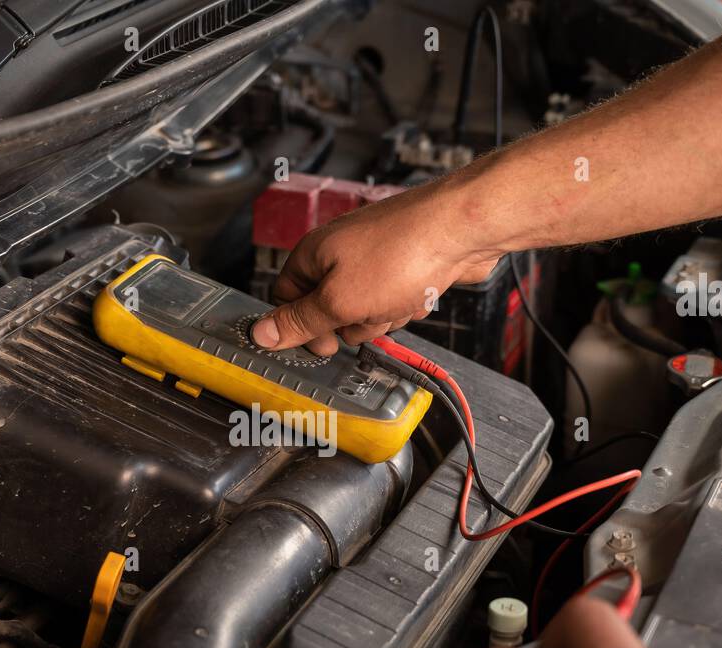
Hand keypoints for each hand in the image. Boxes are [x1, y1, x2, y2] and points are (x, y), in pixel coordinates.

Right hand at [251, 179, 501, 353]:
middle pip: (329, 310)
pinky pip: (394, 301)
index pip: (285, 297)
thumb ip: (299, 320)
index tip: (323, 342)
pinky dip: (406, 304)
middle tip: (368, 314)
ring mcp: (374, 259)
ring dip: (383, 316)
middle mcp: (340, 252)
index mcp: (313, 255)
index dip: (300, 326)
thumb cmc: (402, 253)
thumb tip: (260, 334)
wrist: (461, 230)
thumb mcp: (339, 301)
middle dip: (352, 323)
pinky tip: (419, 292)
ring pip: (365, 310)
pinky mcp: (403, 266)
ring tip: (399, 298)